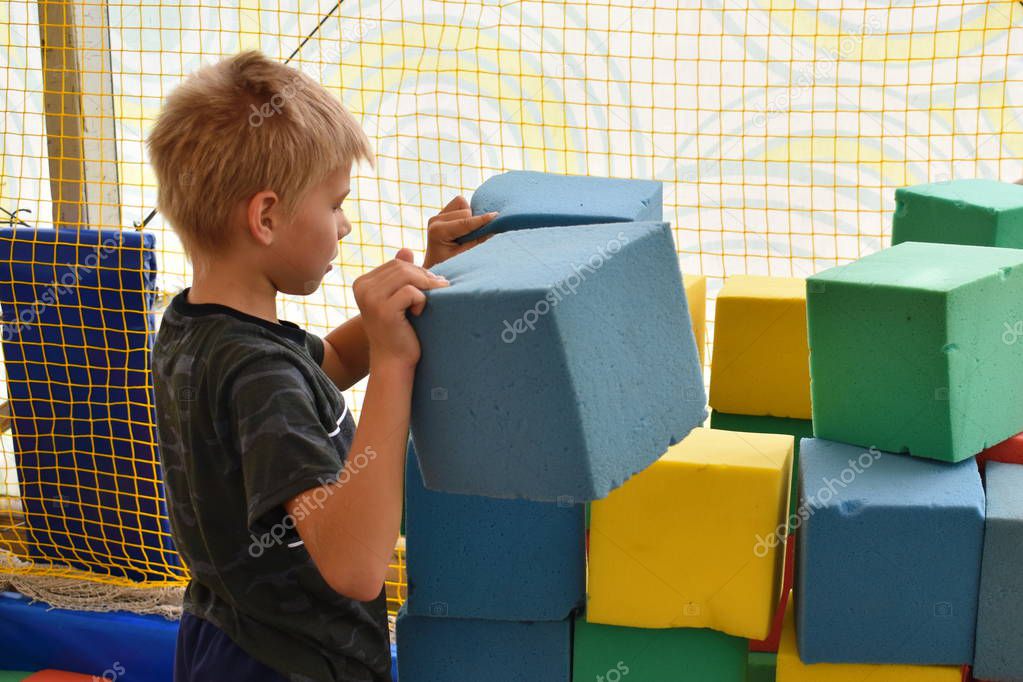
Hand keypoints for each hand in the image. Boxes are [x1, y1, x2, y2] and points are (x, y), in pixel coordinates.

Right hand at [352, 248, 448, 368]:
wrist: (394, 361)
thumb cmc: (400, 330)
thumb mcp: (398, 298)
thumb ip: (401, 275)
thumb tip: (406, 250)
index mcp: (362, 283)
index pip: (396, 264)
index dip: (417, 272)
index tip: (428, 288)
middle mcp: (362, 288)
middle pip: (402, 267)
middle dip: (424, 277)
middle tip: (437, 292)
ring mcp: (370, 298)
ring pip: (408, 276)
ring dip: (426, 287)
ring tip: (428, 302)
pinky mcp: (383, 310)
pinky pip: (412, 292)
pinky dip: (422, 301)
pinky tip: (419, 314)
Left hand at [422, 195, 498, 268]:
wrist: (435, 265)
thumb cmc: (449, 264)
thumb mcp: (464, 255)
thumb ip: (478, 240)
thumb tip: (494, 227)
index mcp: (438, 231)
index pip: (465, 222)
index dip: (482, 220)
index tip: (496, 216)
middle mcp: (435, 220)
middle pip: (465, 211)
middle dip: (474, 222)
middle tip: (472, 237)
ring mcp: (437, 215)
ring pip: (462, 204)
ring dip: (469, 217)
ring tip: (465, 233)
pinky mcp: (441, 213)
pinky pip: (459, 204)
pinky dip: (465, 213)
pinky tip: (462, 228)